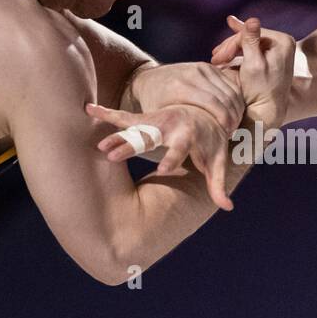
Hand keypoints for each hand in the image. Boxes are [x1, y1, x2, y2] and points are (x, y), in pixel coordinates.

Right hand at [86, 101, 234, 210]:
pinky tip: (89, 109)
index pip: (179, 150)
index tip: (163, 170)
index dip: (171, 159)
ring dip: (115, 136)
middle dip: (131, 147)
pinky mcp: (145, 118)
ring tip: (99, 146)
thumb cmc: (212, 141)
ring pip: (132, 128)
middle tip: (112, 156)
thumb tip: (227, 207)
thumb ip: (218, 184)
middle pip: (148, 138)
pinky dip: (107, 113)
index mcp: (187, 137)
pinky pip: (124, 117)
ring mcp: (156, 121)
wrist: (207, 110)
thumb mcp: (217, 162)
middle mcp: (169, 127)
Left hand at [126, 62, 243, 134]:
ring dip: (236, 107)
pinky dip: (235, 97)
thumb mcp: (156, 124)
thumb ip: (169, 139)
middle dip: (233, 116)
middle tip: (234, 132)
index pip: (212, 103)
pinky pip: (229, 82)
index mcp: (179, 88)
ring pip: (229, 89)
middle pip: (224, 97)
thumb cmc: (152, 108)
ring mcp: (200, 68)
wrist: (148, 80)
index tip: (228, 136)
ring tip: (235, 124)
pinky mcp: (206, 66)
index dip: (224, 121)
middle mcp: (191, 74)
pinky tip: (234, 111)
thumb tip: (174, 168)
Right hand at [214, 16, 295, 129]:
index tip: (216, 57)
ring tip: (218, 60)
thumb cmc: (260, 90)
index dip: (230, 44)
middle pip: (250, 38)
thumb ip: (251, 41)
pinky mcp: (273, 59)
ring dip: (232, 51)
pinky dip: (239, 55)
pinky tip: (227, 57)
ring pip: (249, 44)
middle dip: (230, 47)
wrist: (268, 112)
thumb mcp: (253, 64)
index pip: (250, 34)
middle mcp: (284, 43)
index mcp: (282, 41)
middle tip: (215, 58)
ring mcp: (279, 51)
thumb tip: (252, 18)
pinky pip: (253, 51)